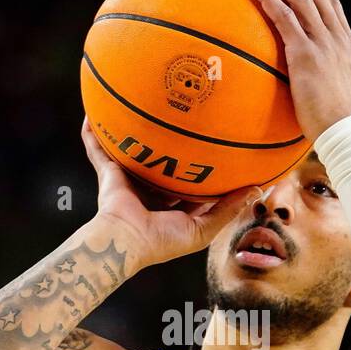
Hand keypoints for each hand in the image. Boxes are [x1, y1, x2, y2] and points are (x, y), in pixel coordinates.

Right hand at [80, 117, 261, 269]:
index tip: (217, 151)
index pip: (189, 182)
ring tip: (138, 107)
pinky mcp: (110, 173)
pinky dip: (92, 134)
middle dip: (169, 146)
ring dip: (132, 133)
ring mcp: (128, 180)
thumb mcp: (203, 228)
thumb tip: (258, 188)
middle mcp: (149, 191)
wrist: (127, 242)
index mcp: (170, 205)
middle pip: (161, 162)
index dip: (201, 169)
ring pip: (131, 151)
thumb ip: (228, 209)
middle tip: (185, 119)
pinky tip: (92, 113)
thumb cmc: (163, 241)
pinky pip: (98, 149)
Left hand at [247, 0, 350, 144]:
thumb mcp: (342, 92)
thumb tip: (319, 80)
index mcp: (347, 45)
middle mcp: (337, 38)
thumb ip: (331, 77)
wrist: (344, 132)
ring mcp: (323, 44)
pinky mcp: (306, 55)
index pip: (332, 5)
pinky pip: (285, 19)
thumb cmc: (338, 122)